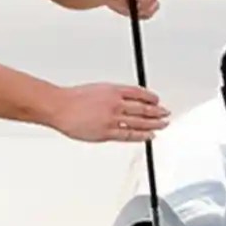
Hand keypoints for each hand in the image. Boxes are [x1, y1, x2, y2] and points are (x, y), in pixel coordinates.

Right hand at [46, 83, 169, 142]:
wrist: (59, 107)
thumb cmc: (73, 98)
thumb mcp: (97, 89)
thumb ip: (111, 95)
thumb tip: (123, 101)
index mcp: (113, 90)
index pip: (139, 93)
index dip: (151, 97)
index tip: (157, 100)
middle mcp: (115, 103)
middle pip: (142, 108)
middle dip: (157, 111)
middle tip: (166, 113)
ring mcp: (112, 118)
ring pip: (139, 122)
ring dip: (154, 124)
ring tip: (163, 125)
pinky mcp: (107, 132)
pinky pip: (128, 135)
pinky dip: (141, 136)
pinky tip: (149, 136)